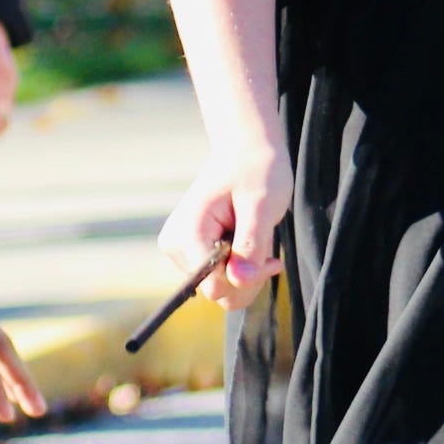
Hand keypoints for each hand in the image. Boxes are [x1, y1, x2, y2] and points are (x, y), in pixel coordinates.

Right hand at [159, 124, 289, 313]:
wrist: (245, 152)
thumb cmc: (257, 171)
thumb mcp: (262, 205)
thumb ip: (250, 244)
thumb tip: (238, 281)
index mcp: (187, 232)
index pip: (214, 285)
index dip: (247, 277)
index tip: (269, 258)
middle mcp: (175, 246)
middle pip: (217, 292)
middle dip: (249, 275)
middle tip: (265, 245)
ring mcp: (179, 251)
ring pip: (220, 290)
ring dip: (247, 272)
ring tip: (257, 239)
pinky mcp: (189, 254)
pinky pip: (218, 281)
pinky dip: (241, 269)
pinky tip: (250, 244)